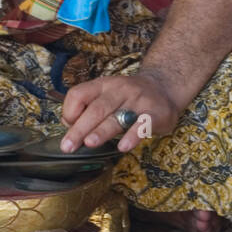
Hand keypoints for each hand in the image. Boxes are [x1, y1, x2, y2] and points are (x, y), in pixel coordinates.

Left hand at [60, 70, 180, 153]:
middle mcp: (119, 89)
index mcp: (103, 85)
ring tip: (90, 143)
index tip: (67, 126)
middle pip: (96, 109)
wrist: (164, 86)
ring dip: (102, 131)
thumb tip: (68, 124)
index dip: (69, 111)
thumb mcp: (107, 94)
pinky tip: (124, 147)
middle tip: (68, 145)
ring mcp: (138, 100)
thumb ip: (89, 107)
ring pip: (117, 117)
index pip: (79, 94)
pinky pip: (142, 125)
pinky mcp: (155, 113)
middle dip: (80, 128)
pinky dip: (132, 136)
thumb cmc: (129, 96)